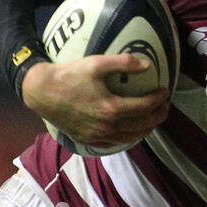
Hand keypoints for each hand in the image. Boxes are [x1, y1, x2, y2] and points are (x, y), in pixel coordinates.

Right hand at [21, 54, 170, 146]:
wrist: (41, 92)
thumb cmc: (69, 75)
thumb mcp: (97, 63)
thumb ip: (124, 63)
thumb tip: (148, 65)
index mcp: (112, 109)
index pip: (145, 107)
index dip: (159, 99)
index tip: (165, 91)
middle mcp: (108, 127)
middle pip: (143, 125)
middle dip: (158, 116)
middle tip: (165, 106)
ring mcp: (98, 136)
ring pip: (131, 137)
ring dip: (146, 129)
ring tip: (153, 118)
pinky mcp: (88, 140)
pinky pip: (115, 143)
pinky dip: (128, 137)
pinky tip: (131, 130)